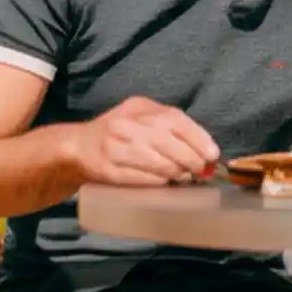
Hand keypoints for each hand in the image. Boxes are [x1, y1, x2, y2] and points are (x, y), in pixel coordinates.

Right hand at [67, 97, 219, 186]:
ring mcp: (116, 148)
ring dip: (178, 173)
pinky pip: (144, 180)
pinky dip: (161, 183)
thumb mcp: (144, 116)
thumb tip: (206, 150)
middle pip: (171, 145)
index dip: (199, 139)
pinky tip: (166, 182)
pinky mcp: (109, 171)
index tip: (212, 155)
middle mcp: (128, 125)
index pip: (177, 121)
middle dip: (192, 161)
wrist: (78, 145)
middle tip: (201, 171)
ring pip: (160, 164)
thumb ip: (173, 127)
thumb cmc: (121, 131)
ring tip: (184, 176)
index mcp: (141, 108)